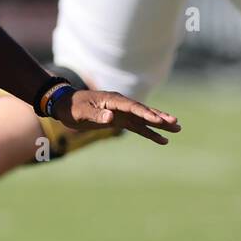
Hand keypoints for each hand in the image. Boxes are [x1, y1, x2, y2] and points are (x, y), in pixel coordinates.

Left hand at [52, 89, 180, 144]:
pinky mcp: (119, 120)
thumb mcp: (81, 112)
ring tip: (176, 129)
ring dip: (159, 125)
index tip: (159, 120)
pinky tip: (161, 140)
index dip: (146, 114)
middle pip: (144, 111)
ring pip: (144, 119)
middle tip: (176, 123)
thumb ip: (96, 114)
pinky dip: (149, 132)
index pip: (133, 107)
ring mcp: (121, 112)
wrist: (63, 104)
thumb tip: (111, 117)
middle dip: (160, 117)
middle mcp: (120, 105)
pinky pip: (137, 127)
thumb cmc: (71, 107)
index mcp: (112, 100)